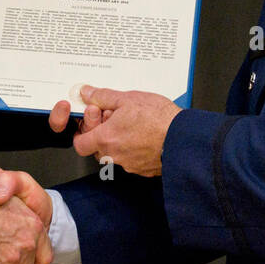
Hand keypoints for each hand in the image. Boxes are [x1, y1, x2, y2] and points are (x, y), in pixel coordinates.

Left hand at [53, 85, 180, 176]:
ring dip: (118, 141)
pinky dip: (133, 148)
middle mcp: (115, 156)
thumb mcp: (128, 99)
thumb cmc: (159, 120)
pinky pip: (131, 159)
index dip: (83, 132)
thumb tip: (88, 93)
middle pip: (97, 148)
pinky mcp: (143, 169)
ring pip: (115, 154)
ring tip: (132, 123)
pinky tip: (143, 134)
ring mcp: (129, 165)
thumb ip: (103, 96)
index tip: (92, 120)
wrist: (184, 138)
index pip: (80, 144)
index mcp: (106, 139)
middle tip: (114, 117)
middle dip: (102, 133)